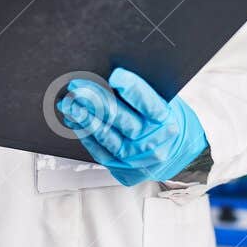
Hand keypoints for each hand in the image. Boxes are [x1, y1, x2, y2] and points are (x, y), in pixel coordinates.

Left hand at [56, 67, 206, 186]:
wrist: (177, 154)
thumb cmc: (165, 121)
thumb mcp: (164, 103)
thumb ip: (141, 94)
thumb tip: (109, 77)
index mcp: (166, 121)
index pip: (148, 103)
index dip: (132, 88)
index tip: (115, 75)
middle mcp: (153, 142)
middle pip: (122, 120)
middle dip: (96, 101)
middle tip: (78, 88)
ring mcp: (137, 160)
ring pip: (107, 138)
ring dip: (85, 119)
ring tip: (69, 105)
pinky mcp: (125, 171)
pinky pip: (100, 152)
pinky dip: (86, 136)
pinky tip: (75, 122)